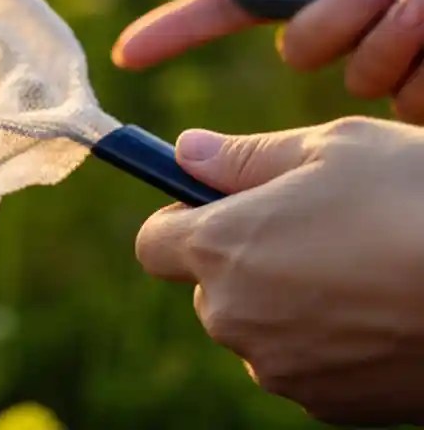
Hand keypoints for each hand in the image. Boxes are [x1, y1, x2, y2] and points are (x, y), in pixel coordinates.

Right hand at [112, 0, 423, 121]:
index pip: (236, 9)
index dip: (177, 29)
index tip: (126, 54)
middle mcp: (351, 27)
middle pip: (299, 49)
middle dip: (335, 19)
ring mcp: (387, 67)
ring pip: (356, 80)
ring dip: (393, 42)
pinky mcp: (422, 105)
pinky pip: (404, 104)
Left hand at [136, 117, 423, 425]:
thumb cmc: (416, 202)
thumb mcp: (334, 148)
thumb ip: (246, 156)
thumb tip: (187, 152)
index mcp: (220, 247)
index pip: (155, 243)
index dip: (184, 219)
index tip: (222, 205)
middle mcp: (233, 316)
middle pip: (211, 288)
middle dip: (246, 260)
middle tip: (318, 229)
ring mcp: (280, 368)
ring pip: (260, 328)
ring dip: (290, 303)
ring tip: (365, 268)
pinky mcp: (328, 405)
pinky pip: (306, 364)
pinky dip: (331, 341)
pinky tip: (385, 311)